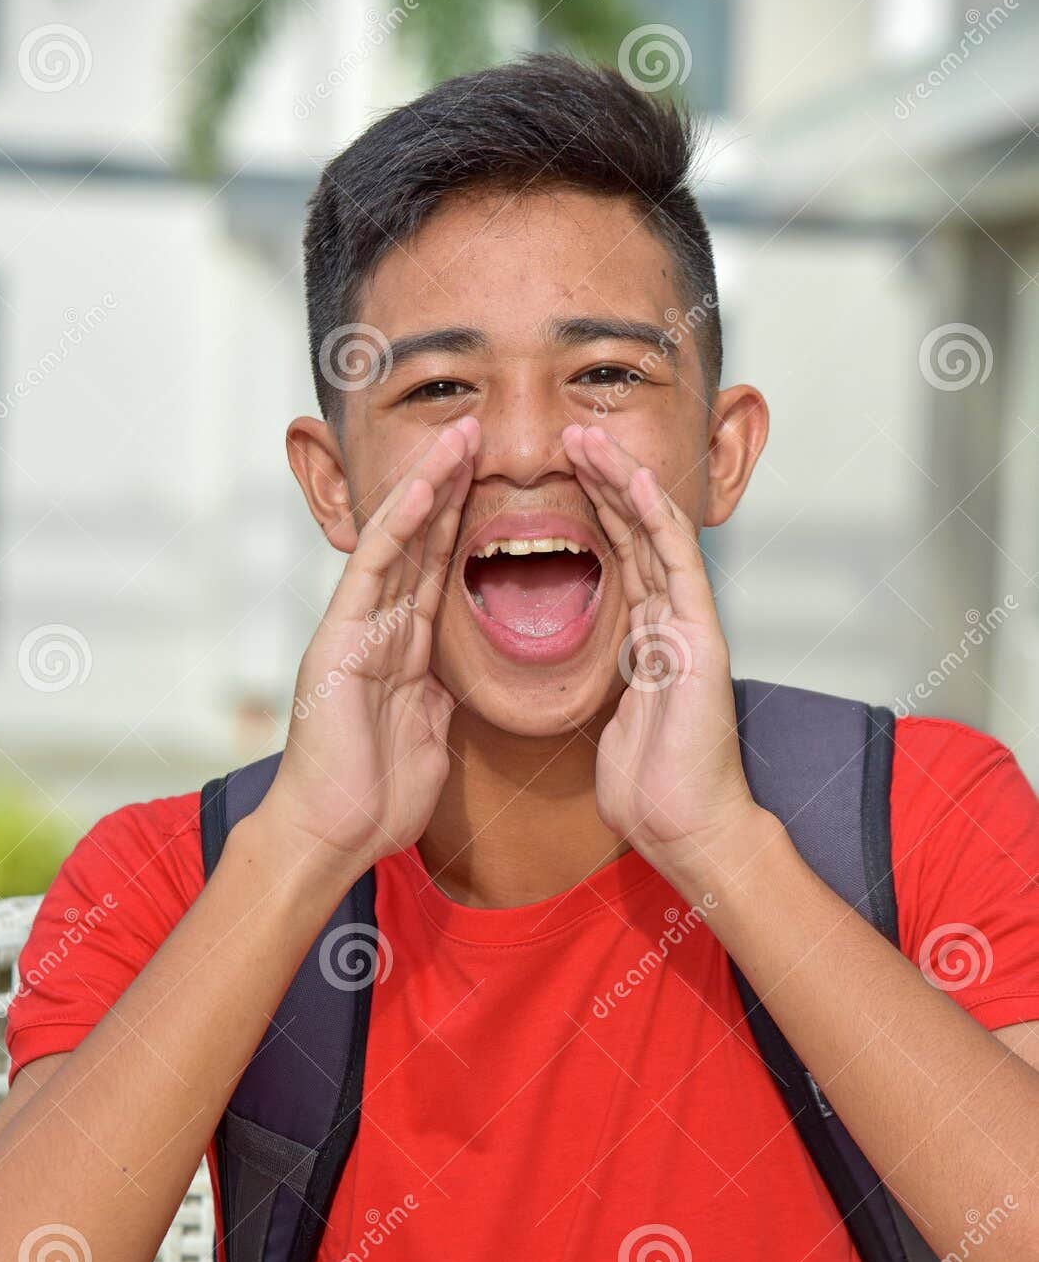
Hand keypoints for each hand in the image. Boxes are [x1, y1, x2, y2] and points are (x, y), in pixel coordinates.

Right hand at [261, 418, 479, 874]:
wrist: (334, 833)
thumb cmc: (377, 796)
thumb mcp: (428, 735)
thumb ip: (439, 697)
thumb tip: (455, 681)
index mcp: (402, 648)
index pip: (439, 569)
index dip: (466, 522)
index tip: (499, 480)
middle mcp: (377, 626)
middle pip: (420, 541)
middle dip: (451, 484)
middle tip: (481, 429)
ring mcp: (356, 627)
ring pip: (398, 539)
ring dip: (431, 483)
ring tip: (462, 434)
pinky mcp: (340, 637)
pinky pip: (375, 567)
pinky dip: (401, 522)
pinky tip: (427, 483)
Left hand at [563, 423, 761, 887]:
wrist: (685, 828)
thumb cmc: (650, 790)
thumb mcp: (612, 724)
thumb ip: (610, 688)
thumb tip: (596, 680)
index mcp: (651, 640)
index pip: (622, 557)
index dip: (594, 511)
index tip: (560, 474)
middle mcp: (674, 623)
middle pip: (638, 533)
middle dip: (606, 480)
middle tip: (572, 433)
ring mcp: (691, 625)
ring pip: (657, 534)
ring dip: (623, 481)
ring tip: (589, 437)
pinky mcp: (700, 639)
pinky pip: (678, 565)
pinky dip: (656, 519)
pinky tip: (633, 481)